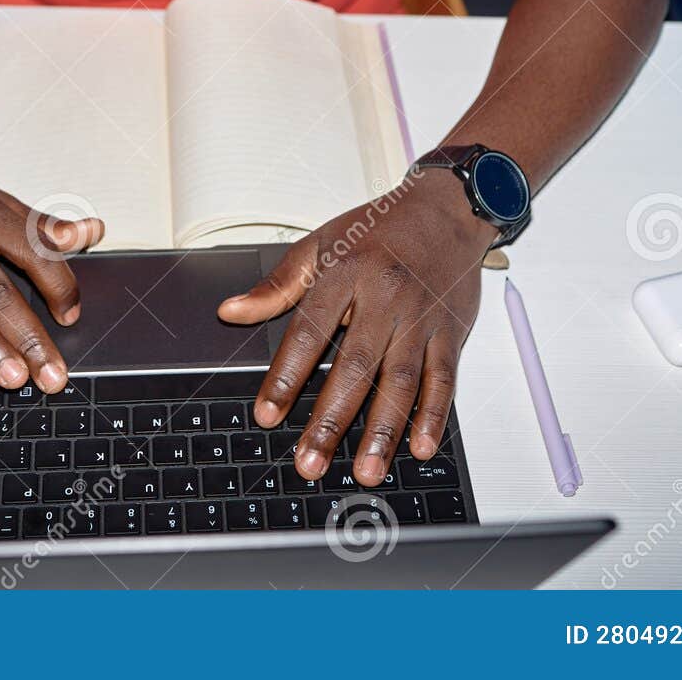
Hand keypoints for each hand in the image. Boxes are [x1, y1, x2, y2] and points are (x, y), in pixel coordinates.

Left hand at [217, 169, 492, 485]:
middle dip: (331, 420)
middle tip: (310, 461)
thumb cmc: (378, 230)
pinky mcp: (451, 333)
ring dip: (383, 430)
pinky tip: (420, 446)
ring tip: (365, 469)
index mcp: (345, 275)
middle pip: (355, 367)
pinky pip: (443, 379)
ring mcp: (421, 319)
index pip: (309, 332)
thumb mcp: (319, 246)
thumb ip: (276, 286)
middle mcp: (384, 299)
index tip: (268, 414)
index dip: (286, 376)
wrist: (445, 211)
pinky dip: (434, 416)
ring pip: (401, 381)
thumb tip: (230, 311)